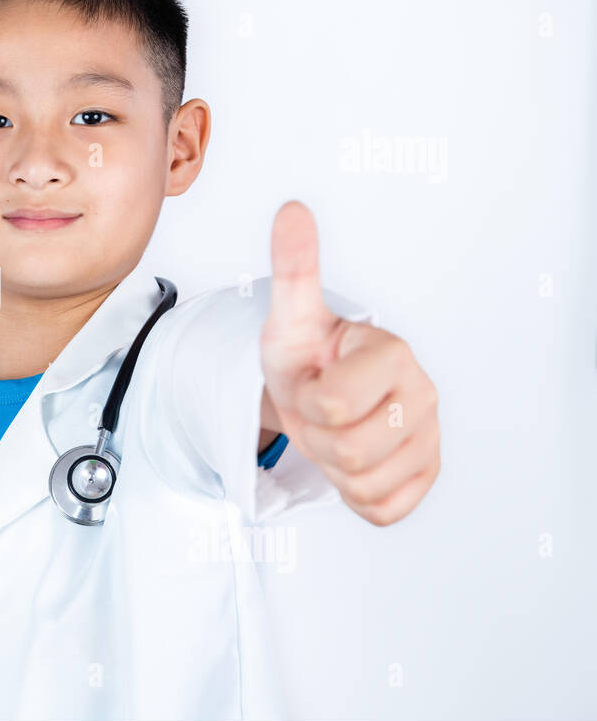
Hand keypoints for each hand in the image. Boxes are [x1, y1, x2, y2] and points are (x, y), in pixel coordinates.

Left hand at [258, 201, 439, 525]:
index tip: (313, 378)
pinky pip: (379, 509)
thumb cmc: (306, 354)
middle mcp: (424, 396)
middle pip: (347, 451)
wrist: (315, 391)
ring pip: (360, 484)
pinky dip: (353, 493)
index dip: (308, 400)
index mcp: (394, 353)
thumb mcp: (290, 317)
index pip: (334, 405)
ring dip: (331, 466)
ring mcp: (430, 439)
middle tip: (319, 409)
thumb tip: (291, 210)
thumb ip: (293, 268)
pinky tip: (352, 457)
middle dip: (317, 434)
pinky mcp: (425, 476)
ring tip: (333, 429)